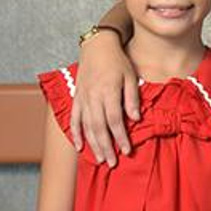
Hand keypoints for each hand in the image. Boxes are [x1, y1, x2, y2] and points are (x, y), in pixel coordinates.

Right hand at [70, 30, 138, 165]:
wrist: (97, 46)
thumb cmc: (118, 61)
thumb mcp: (131, 76)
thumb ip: (132, 98)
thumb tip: (136, 118)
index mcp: (108, 92)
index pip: (115, 120)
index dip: (121, 137)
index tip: (127, 151)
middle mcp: (93, 97)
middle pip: (99, 128)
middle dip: (106, 147)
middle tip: (112, 163)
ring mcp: (82, 99)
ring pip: (86, 126)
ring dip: (93, 144)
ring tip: (100, 159)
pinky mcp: (76, 98)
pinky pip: (74, 119)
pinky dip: (75, 134)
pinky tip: (79, 146)